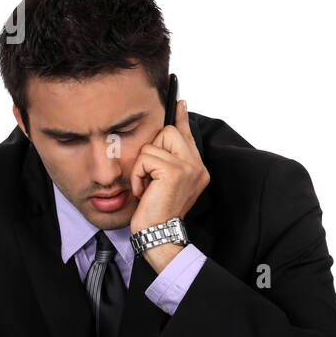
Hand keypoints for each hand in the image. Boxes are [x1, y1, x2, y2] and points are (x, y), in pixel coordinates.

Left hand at [129, 99, 208, 234]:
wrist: (159, 234)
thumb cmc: (157, 212)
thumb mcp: (164, 183)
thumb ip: (168, 161)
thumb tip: (160, 139)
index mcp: (197, 168)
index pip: (187, 134)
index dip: (181, 117)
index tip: (180, 102)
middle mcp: (197, 165)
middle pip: (168, 131)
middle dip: (152, 151)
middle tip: (151, 177)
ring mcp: (188, 167)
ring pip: (153, 144)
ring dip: (142, 166)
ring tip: (147, 186)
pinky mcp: (174, 171)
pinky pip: (146, 157)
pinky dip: (138, 174)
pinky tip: (144, 190)